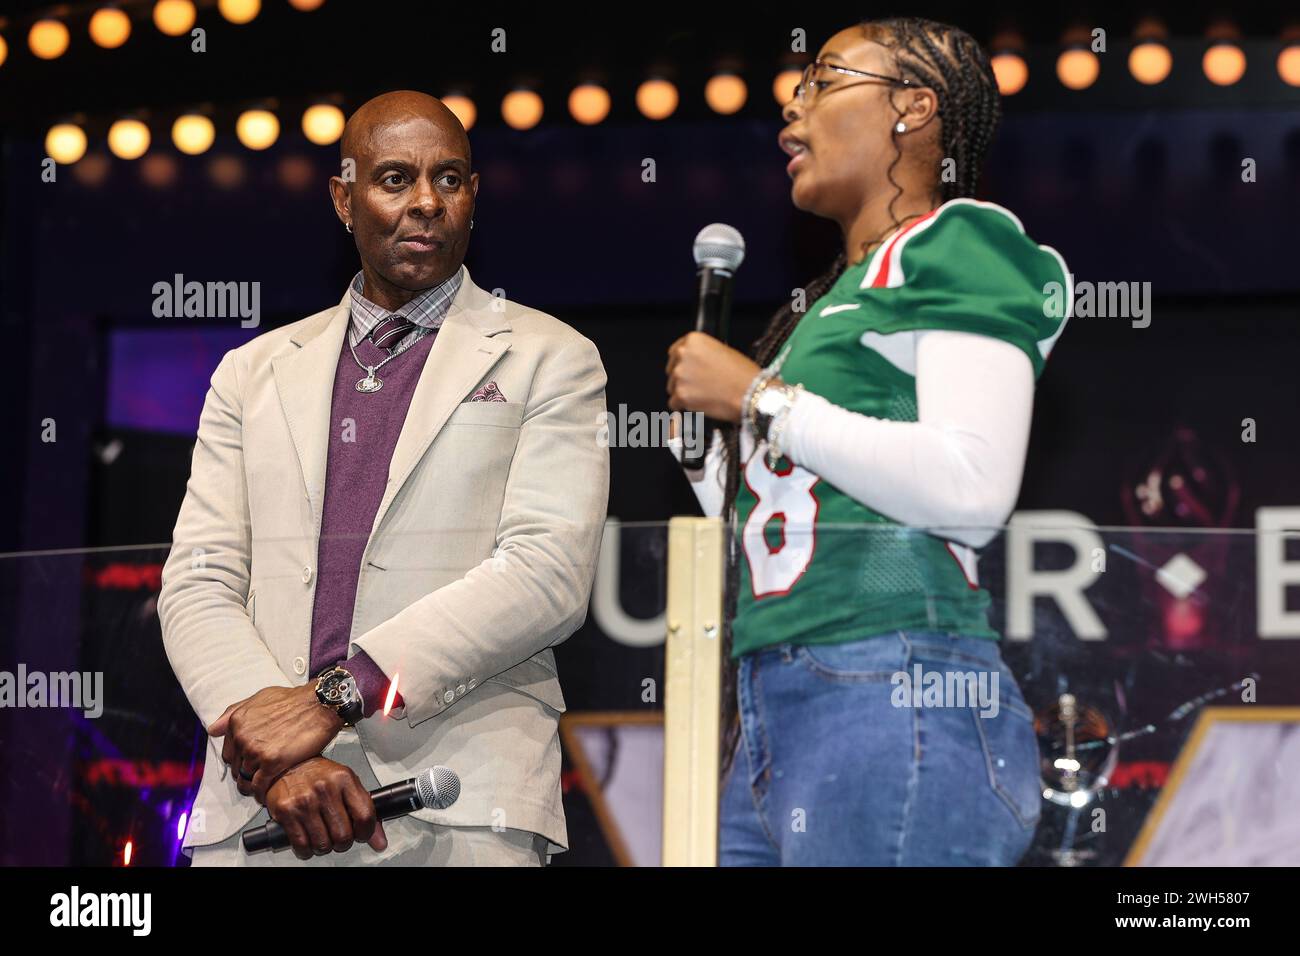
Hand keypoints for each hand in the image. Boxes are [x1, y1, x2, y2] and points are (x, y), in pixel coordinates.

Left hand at [208, 684, 343, 803]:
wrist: (319, 704)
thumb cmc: (294, 700)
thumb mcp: (259, 698)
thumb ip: (233, 712)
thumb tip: (214, 730)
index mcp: (237, 722)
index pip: (228, 753)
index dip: (239, 761)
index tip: (248, 764)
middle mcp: (242, 737)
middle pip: (236, 767)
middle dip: (246, 772)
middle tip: (259, 775)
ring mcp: (256, 751)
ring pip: (246, 778)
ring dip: (253, 784)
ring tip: (264, 786)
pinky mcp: (272, 763)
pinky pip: (259, 785)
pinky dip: (262, 793)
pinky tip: (267, 794)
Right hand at [265, 757, 386, 859]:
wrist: (288, 765)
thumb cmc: (319, 775)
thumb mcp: (347, 785)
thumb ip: (364, 812)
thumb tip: (379, 842)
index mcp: (344, 779)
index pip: (364, 816)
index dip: (365, 832)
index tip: (361, 834)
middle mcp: (325, 788)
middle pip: (343, 835)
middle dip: (343, 843)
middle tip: (339, 837)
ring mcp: (305, 801)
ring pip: (323, 844)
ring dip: (325, 847)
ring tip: (323, 837)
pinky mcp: (286, 811)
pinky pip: (302, 846)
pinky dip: (307, 851)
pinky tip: (309, 840)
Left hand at [665, 331, 759, 422]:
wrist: (750, 393)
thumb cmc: (743, 374)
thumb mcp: (722, 351)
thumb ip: (702, 354)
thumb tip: (694, 362)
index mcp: (693, 340)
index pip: (675, 351)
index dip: (682, 363)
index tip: (688, 370)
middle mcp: (683, 355)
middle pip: (672, 370)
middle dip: (683, 378)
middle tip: (700, 385)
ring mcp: (680, 375)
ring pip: (672, 387)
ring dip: (684, 392)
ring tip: (704, 394)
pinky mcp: (681, 395)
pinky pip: (674, 403)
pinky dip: (684, 406)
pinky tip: (700, 404)